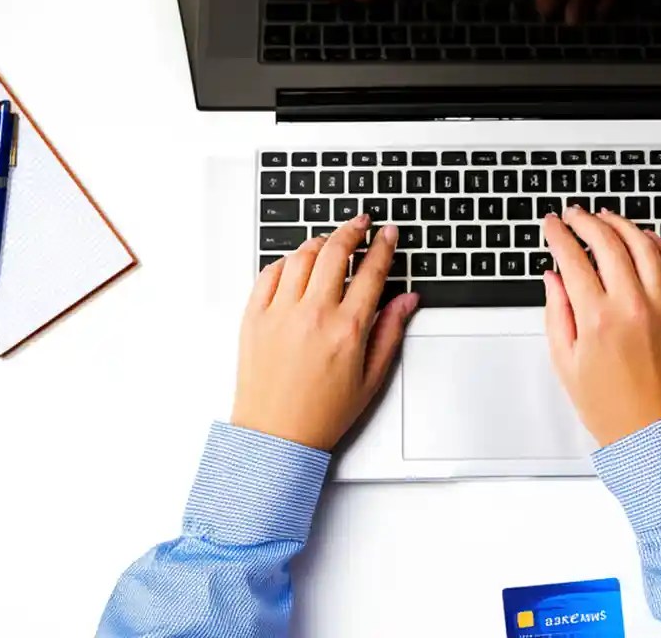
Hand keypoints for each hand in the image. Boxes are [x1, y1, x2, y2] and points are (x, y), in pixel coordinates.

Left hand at [232, 216, 418, 450]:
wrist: (275, 437)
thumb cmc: (321, 414)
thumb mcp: (371, 378)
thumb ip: (391, 332)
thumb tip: (406, 301)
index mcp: (347, 330)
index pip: (371, 272)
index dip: (383, 246)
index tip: (387, 234)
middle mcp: (312, 315)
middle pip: (335, 251)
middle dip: (352, 230)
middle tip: (360, 223)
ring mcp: (279, 313)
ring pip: (301, 256)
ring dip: (320, 241)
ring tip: (330, 241)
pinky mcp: (253, 317)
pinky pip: (269, 273)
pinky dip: (285, 261)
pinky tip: (296, 263)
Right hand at [541, 207, 660, 446]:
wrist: (652, 432)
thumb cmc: (609, 406)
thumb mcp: (566, 362)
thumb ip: (557, 313)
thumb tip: (553, 278)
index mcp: (597, 319)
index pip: (573, 259)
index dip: (558, 235)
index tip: (551, 225)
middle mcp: (632, 306)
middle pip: (608, 242)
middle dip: (586, 221)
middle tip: (573, 215)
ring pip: (644, 245)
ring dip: (621, 224)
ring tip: (605, 218)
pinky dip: (659, 244)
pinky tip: (645, 238)